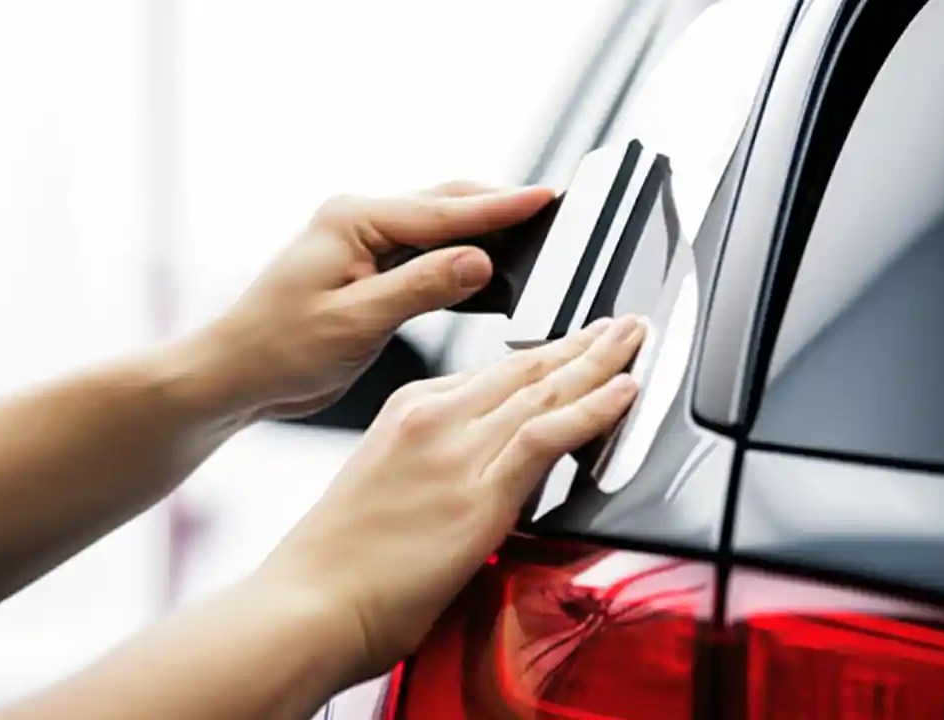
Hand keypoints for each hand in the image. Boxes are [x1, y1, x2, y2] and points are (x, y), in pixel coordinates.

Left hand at [192, 182, 554, 419]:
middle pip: (447, 206)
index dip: (501, 206)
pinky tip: (490, 273)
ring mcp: (364, 245)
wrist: (235, 375)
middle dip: (499, 208)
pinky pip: (427, 256)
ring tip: (534, 238)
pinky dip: (461, 262)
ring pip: (440, 230)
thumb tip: (480, 261)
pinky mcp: (369, 272)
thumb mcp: (355, 321)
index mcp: (354, 221)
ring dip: (483, 234)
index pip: (443, 211)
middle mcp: (360, 223)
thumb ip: (420, 288)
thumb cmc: (277, 349)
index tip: (547, 198)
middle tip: (553, 211)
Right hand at [259, 315, 645, 684]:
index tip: (578, 345)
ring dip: (600, 361)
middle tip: (623, 325)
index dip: (548, 355)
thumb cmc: (337, 559)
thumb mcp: (385, 481)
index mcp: (411, 410)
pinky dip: (592, 409)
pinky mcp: (478, 494)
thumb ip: (436, 462)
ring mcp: (458, 452)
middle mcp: (435, 418)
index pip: (496, 372)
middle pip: (527, 368)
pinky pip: (548, 435)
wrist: (307, 602)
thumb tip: (483, 470)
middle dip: (583, 343)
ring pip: (545, 390)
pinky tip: (623, 392)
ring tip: (635, 340)